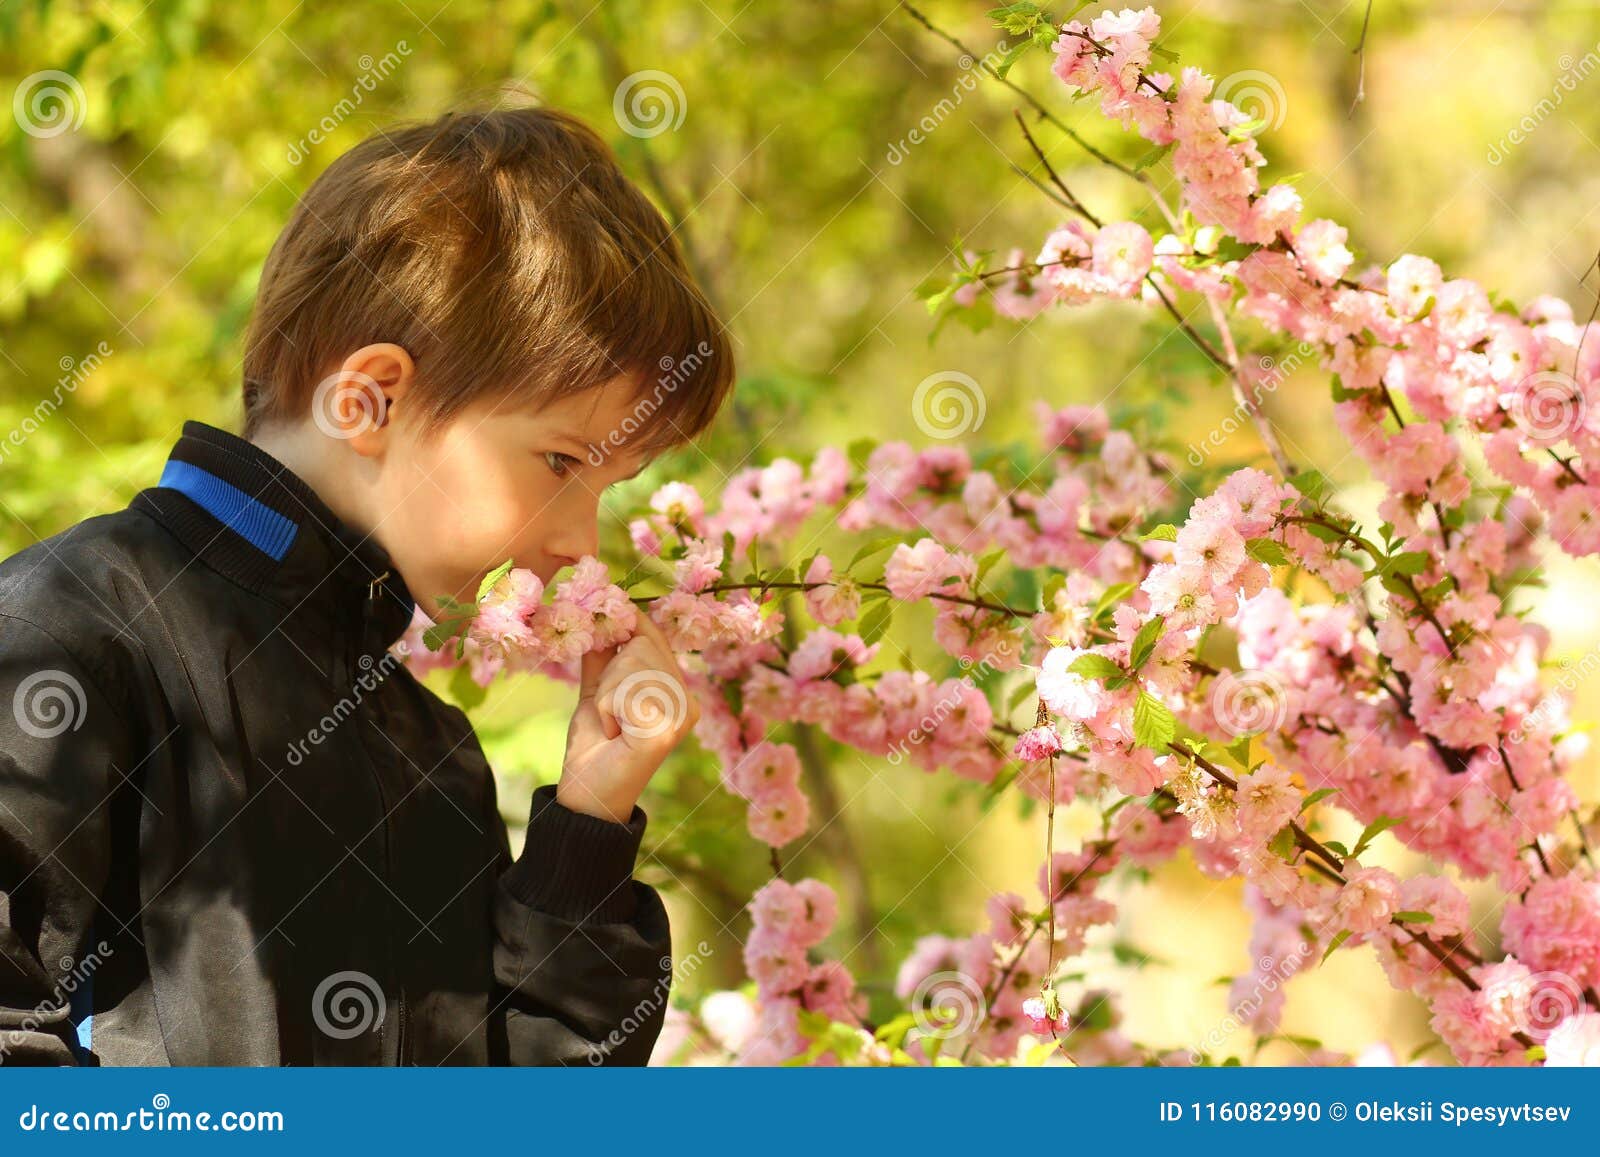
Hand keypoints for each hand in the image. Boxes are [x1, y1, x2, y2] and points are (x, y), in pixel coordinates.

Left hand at [557, 613, 699, 823]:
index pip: (653, 637)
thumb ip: (602, 656)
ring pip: (631, 663)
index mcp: (678, 691)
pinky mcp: (668, 729)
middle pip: (641, 643)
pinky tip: (616, 734)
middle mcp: (688, 702)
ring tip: (613, 724)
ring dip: (606, 693)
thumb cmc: (595, 744)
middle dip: (610, 672)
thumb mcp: (597, 691)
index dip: (628, 623)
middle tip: (610, 711)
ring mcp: (682, 716)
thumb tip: (600, 614)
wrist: (586, 795)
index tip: (608, 606)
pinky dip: (607, 709)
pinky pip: (625, 690)